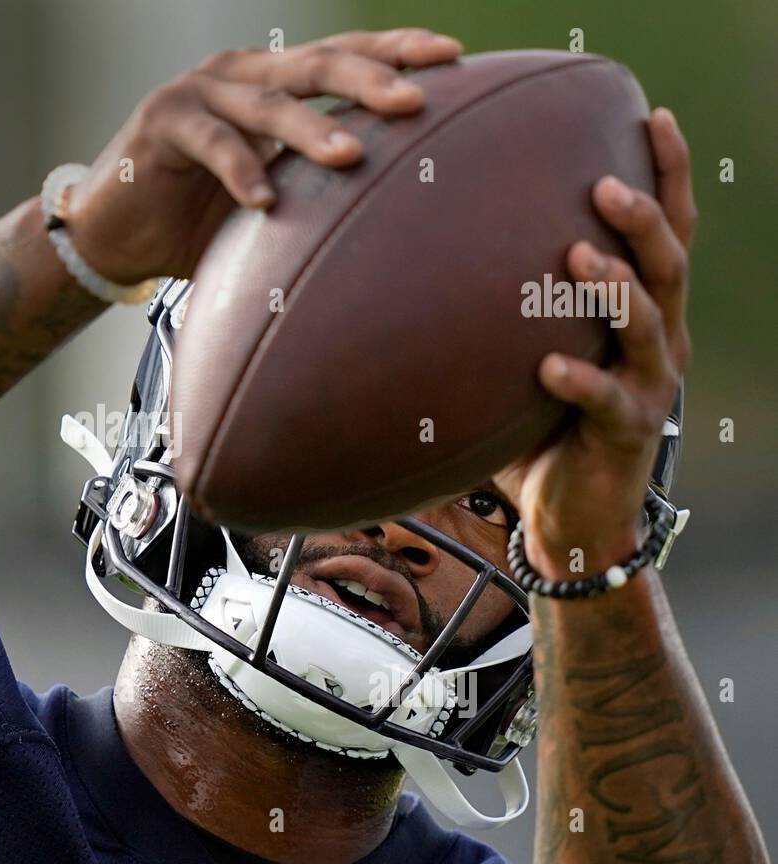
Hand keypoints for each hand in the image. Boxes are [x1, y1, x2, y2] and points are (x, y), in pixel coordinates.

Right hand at [61, 29, 462, 284]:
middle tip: (416, 101)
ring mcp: (198, 92)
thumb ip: (316, 190)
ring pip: (266, 102)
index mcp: (272, 80)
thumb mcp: (270, 199)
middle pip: (316, 64)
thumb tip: (397, 214)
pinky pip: (210, 143)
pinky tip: (265, 202)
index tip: (453, 57)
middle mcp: (240, 74)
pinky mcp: (161, 122)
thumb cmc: (198, 219)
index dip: (394, 52)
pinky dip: (239, 171)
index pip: (343, 55)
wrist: (114, 235)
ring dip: (312, 128)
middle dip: (370, 79)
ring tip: (353, 155)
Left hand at [495, 108, 695, 579]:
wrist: (572, 512)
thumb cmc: (544, 422)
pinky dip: (579, 379)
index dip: (667, 175)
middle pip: (667, 264)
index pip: (666, 231)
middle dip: (641, 220)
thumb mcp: (529, 354)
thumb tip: (428, 252)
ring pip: (649, 322)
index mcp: (644, 309)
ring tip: (578, 256)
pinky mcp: (627, 430)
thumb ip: (506, 310)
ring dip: (615, 286)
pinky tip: (549, 365)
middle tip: (603, 186)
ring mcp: (648, 384)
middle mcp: (658, 338)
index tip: (651, 118)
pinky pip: (606, 399)